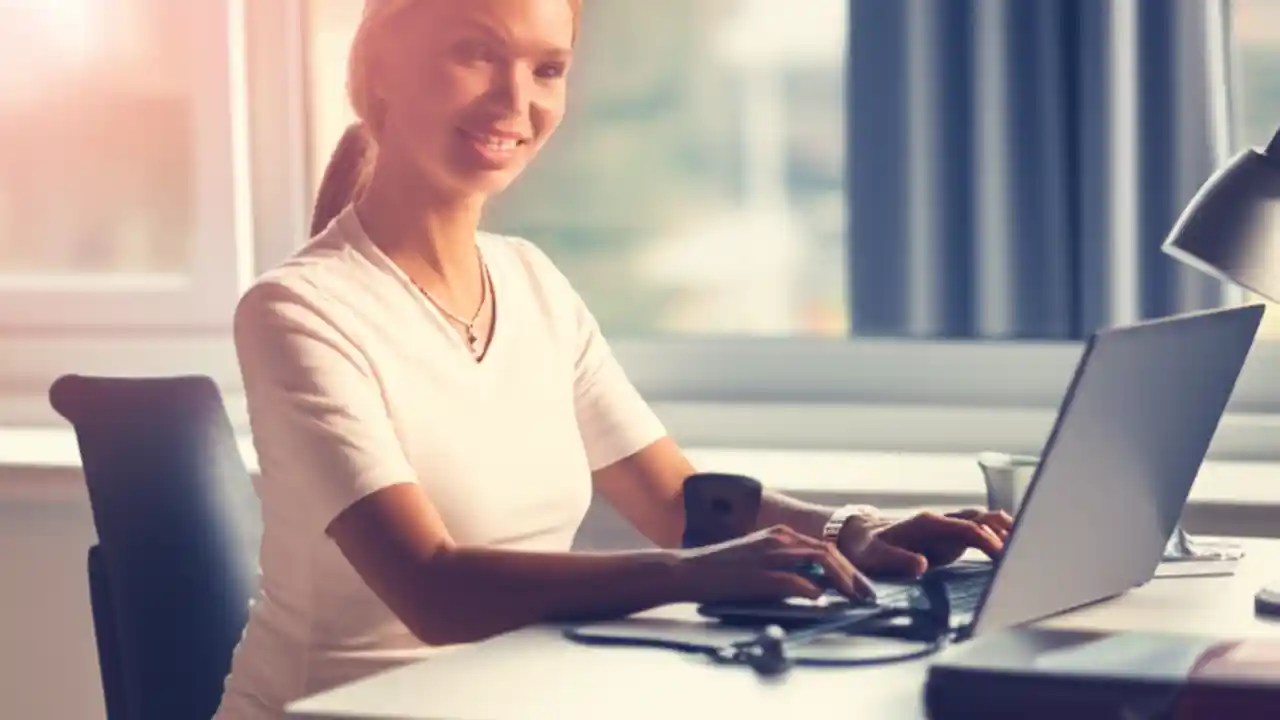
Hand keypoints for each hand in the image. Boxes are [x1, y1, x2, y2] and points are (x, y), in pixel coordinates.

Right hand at [677, 524, 875, 602]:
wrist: (688, 570)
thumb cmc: (721, 571)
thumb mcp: (759, 561)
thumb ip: (786, 568)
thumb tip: (816, 587)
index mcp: (780, 534)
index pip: (825, 546)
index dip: (848, 566)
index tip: (862, 585)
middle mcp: (779, 538)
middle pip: (829, 551)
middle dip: (853, 574)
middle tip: (868, 594)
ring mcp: (770, 553)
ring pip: (819, 559)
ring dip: (842, 579)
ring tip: (855, 597)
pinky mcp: (759, 572)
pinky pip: (794, 578)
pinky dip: (812, 588)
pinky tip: (822, 599)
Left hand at [837, 509, 1012, 578]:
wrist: (856, 537)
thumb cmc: (864, 549)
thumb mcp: (875, 557)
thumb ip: (897, 560)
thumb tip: (922, 564)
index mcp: (927, 523)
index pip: (966, 527)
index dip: (986, 539)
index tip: (1003, 554)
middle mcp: (940, 521)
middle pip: (980, 518)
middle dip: (1004, 529)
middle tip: (1028, 546)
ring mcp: (945, 527)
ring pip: (981, 521)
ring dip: (1003, 530)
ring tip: (1028, 544)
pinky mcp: (946, 537)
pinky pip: (976, 532)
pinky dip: (994, 535)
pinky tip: (1011, 544)